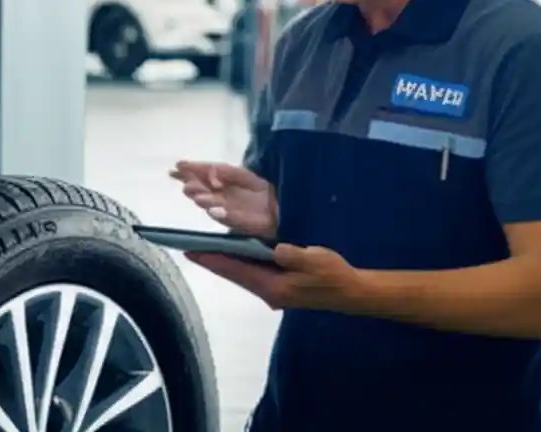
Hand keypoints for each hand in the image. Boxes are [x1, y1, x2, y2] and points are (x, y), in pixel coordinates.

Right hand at [169, 160, 277, 237]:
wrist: (280, 208)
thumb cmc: (259, 191)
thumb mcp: (242, 176)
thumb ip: (226, 172)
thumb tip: (209, 172)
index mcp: (218, 184)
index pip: (200, 176)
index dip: (189, 171)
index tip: (177, 167)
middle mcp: (218, 198)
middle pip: (201, 192)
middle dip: (193, 188)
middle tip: (188, 185)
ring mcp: (227, 211)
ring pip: (212, 206)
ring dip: (205, 201)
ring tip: (199, 197)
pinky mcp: (241, 223)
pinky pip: (230, 218)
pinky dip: (222, 214)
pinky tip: (215, 209)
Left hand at [187, 244, 367, 311]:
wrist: (350, 293)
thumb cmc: (333, 275)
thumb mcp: (315, 260)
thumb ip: (294, 255)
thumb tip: (275, 250)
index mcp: (274, 287)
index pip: (236, 271)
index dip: (212, 260)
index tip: (190, 251)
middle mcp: (268, 292)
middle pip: (233, 274)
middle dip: (212, 261)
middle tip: (189, 247)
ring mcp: (273, 292)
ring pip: (241, 275)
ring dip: (224, 263)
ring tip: (204, 248)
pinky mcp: (278, 288)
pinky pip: (252, 275)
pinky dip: (239, 264)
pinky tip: (233, 253)